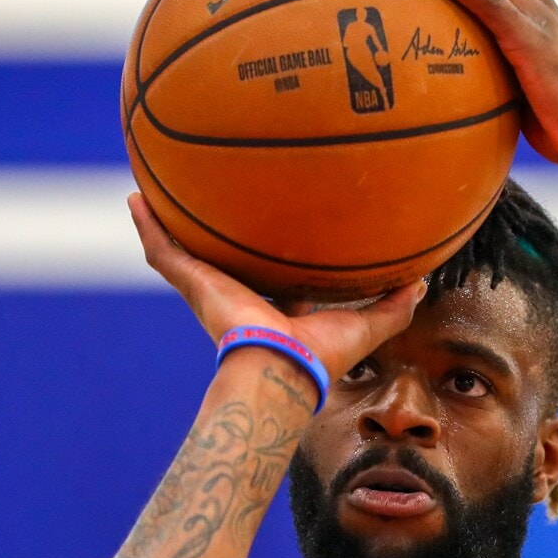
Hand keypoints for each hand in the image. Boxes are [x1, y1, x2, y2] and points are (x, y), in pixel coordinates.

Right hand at [129, 193, 425, 382]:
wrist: (281, 369)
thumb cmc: (320, 357)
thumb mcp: (367, 325)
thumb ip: (394, 305)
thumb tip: (422, 281)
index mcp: (276, 304)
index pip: (273, 274)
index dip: (276, 252)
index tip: (280, 226)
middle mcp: (240, 294)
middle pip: (223, 257)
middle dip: (217, 232)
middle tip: (212, 197)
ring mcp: (212, 288)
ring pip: (184, 250)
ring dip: (169, 222)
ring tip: (155, 189)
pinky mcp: (194, 283)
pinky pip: (162, 249)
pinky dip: (146, 225)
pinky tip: (135, 197)